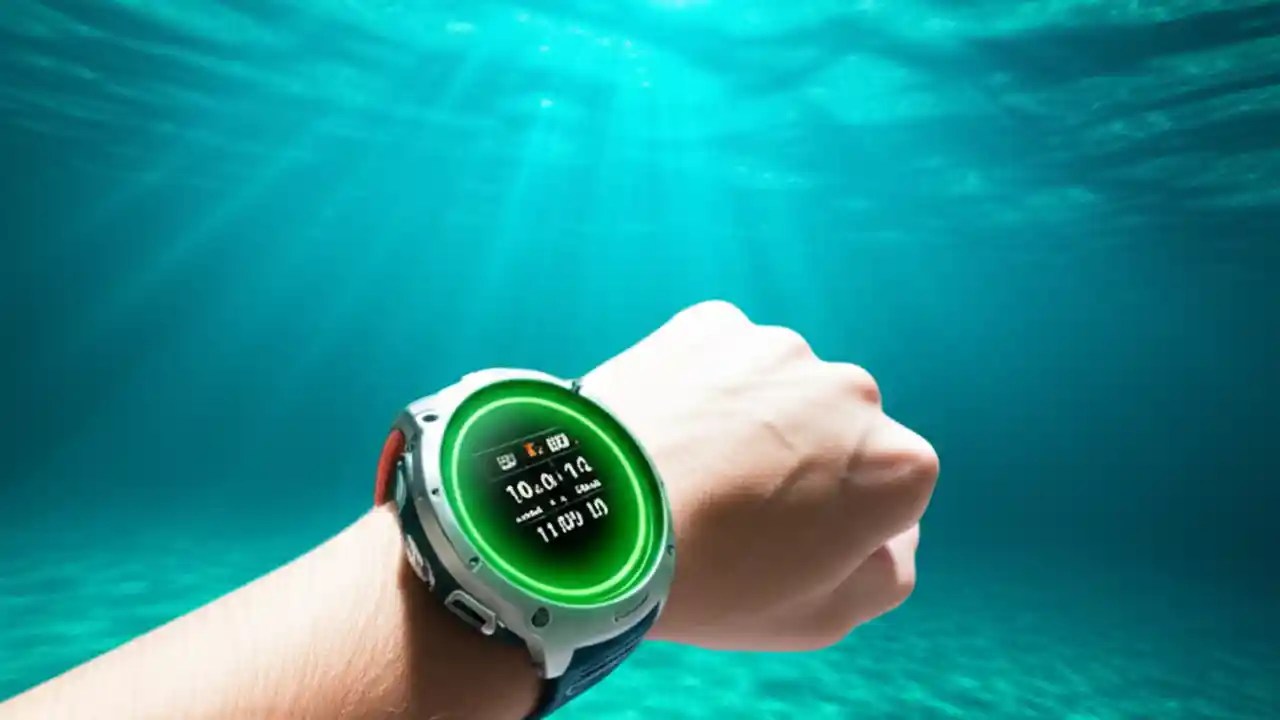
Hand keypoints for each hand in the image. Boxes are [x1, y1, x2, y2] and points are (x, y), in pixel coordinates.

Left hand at [582, 301, 938, 650]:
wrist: (596, 520)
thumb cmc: (711, 582)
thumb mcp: (820, 618)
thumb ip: (887, 573)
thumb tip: (897, 531)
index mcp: (897, 463)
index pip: (891, 494)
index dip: (839, 527)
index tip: (784, 547)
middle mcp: (853, 389)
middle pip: (837, 433)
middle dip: (804, 463)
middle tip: (733, 510)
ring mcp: (780, 349)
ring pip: (780, 391)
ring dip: (753, 422)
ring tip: (691, 471)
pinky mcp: (713, 324)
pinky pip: (722, 359)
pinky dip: (703, 387)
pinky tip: (667, 431)